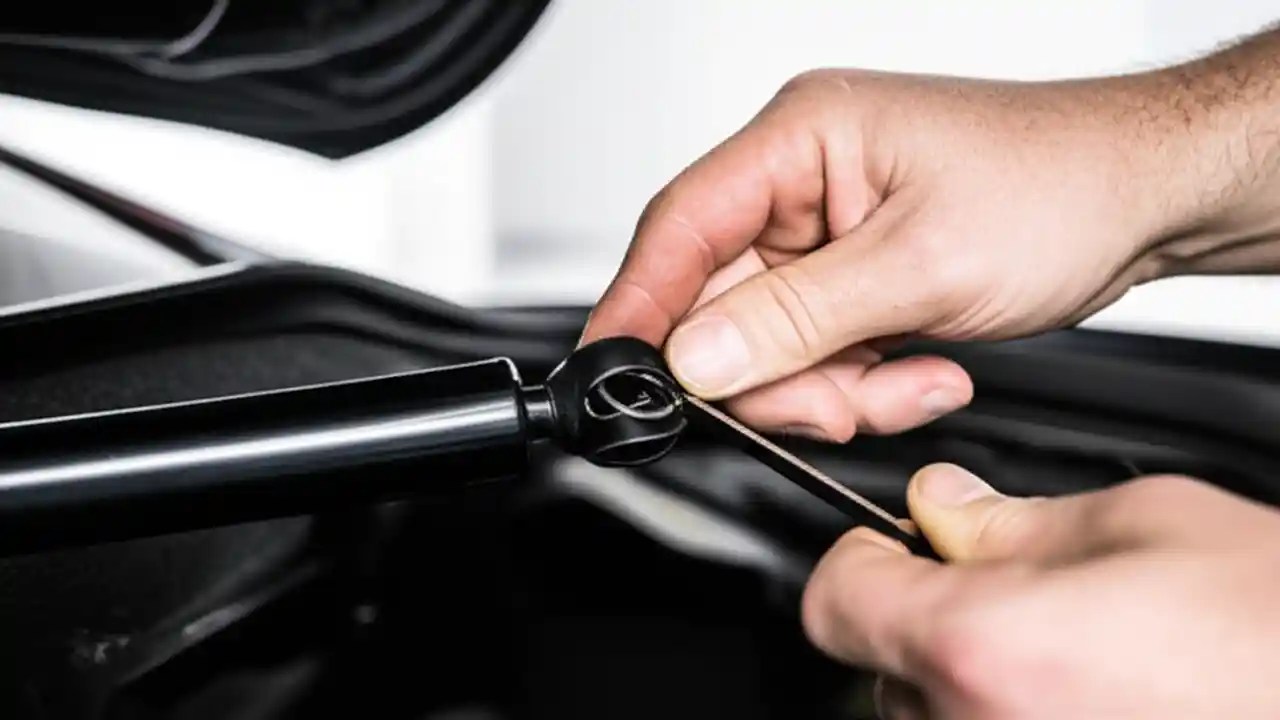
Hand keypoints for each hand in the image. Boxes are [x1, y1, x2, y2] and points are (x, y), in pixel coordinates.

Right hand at [581, 65, 1266, 440]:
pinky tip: (924, 372)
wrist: (1149, 200)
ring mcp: (829, 236)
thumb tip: (695, 355)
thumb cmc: (1061, 184)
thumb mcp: (921, 264)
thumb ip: (796, 316)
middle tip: (829, 402)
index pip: (681, 224)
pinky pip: (819, 357)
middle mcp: (803, 185)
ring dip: (832, 387)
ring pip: (770, 346)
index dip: (638, 303)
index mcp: (802, 140)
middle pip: (720, 303)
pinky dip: (865, 386)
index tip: (615, 371)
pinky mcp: (856, 280)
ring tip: (904, 381)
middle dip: (774, 373)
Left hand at [802, 466, 1279, 718]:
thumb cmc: (1271, 624)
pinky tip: (1087, 694)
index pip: (835, 602)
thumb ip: (1011, 518)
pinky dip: (1010, 717)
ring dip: (970, 680)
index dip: (862, 561)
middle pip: (883, 669)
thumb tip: (946, 507)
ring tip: (1067, 652)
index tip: (894, 547)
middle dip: (926, 620)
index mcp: (981, 647)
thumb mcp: (1140, 524)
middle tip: (1007, 589)